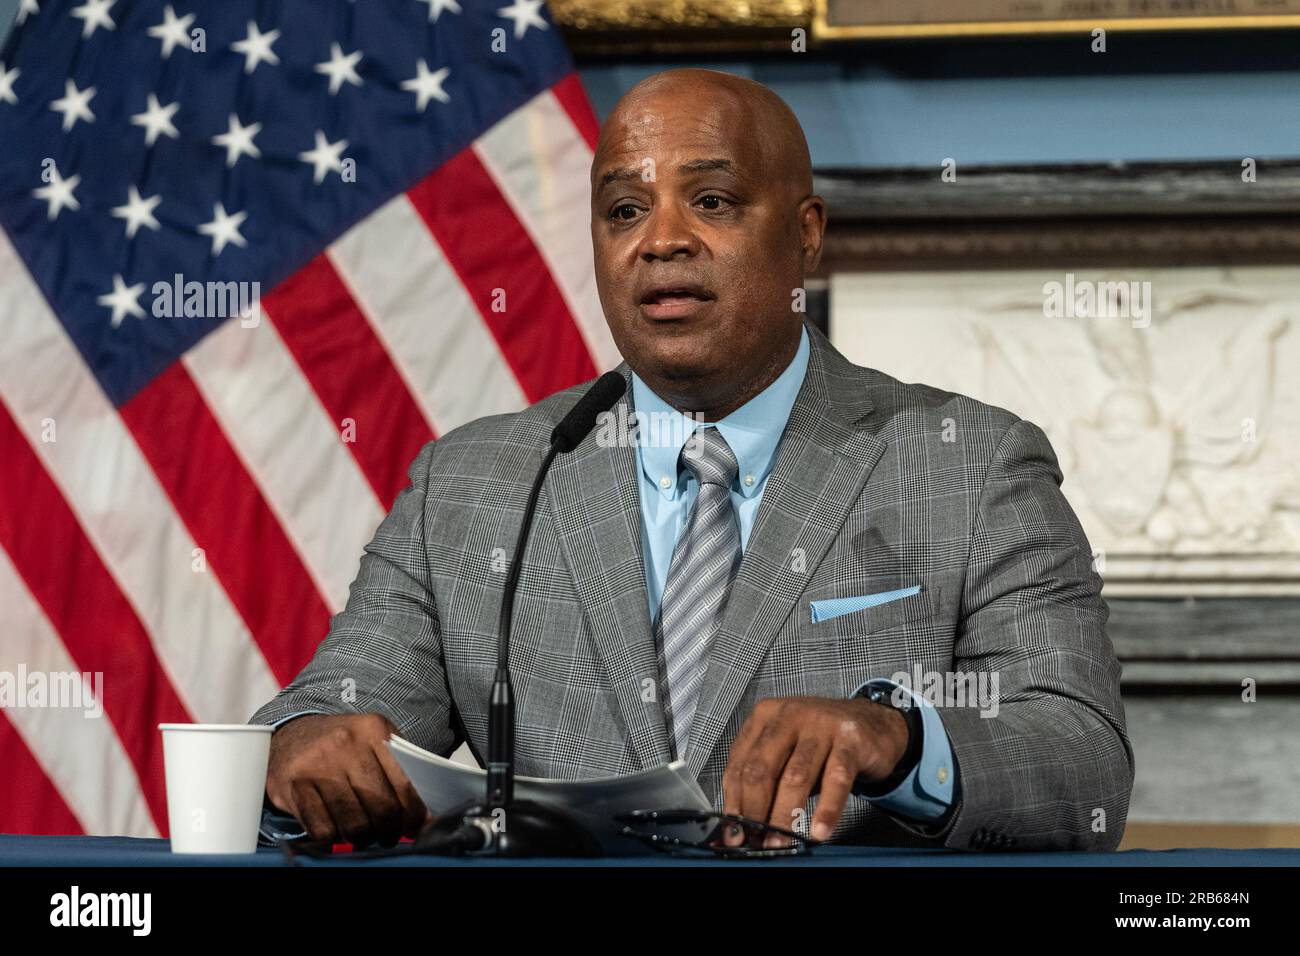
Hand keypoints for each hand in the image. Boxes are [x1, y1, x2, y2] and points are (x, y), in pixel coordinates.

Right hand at [265, 713, 430, 847]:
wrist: (290, 735)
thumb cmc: (342, 746)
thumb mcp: (373, 741)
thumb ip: (400, 770)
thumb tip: (425, 815)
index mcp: (374, 730)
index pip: (405, 783)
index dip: (414, 814)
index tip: (416, 827)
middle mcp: (346, 744)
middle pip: (382, 808)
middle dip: (389, 831)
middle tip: (388, 835)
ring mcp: (317, 765)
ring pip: (354, 824)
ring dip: (363, 838)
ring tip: (363, 834)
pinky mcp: (293, 786)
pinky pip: (324, 831)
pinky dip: (334, 839)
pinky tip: (336, 829)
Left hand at [721, 696, 909, 846]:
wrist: (871, 723)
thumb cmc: (821, 741)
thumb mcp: (786, 750)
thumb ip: (765, 779)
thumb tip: (743, 822)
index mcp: (765, 716)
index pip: (738, 764)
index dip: (734, 803)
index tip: (735, 831)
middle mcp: (789, 715)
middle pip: (761, 769)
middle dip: (756, 811)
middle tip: (758, 840)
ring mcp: (821, 725)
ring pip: (795, 777)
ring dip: (785, 815)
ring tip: (782, 841)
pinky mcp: (850, 740)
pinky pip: (836, 779)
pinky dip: (826, 809)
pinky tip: (819, 829)